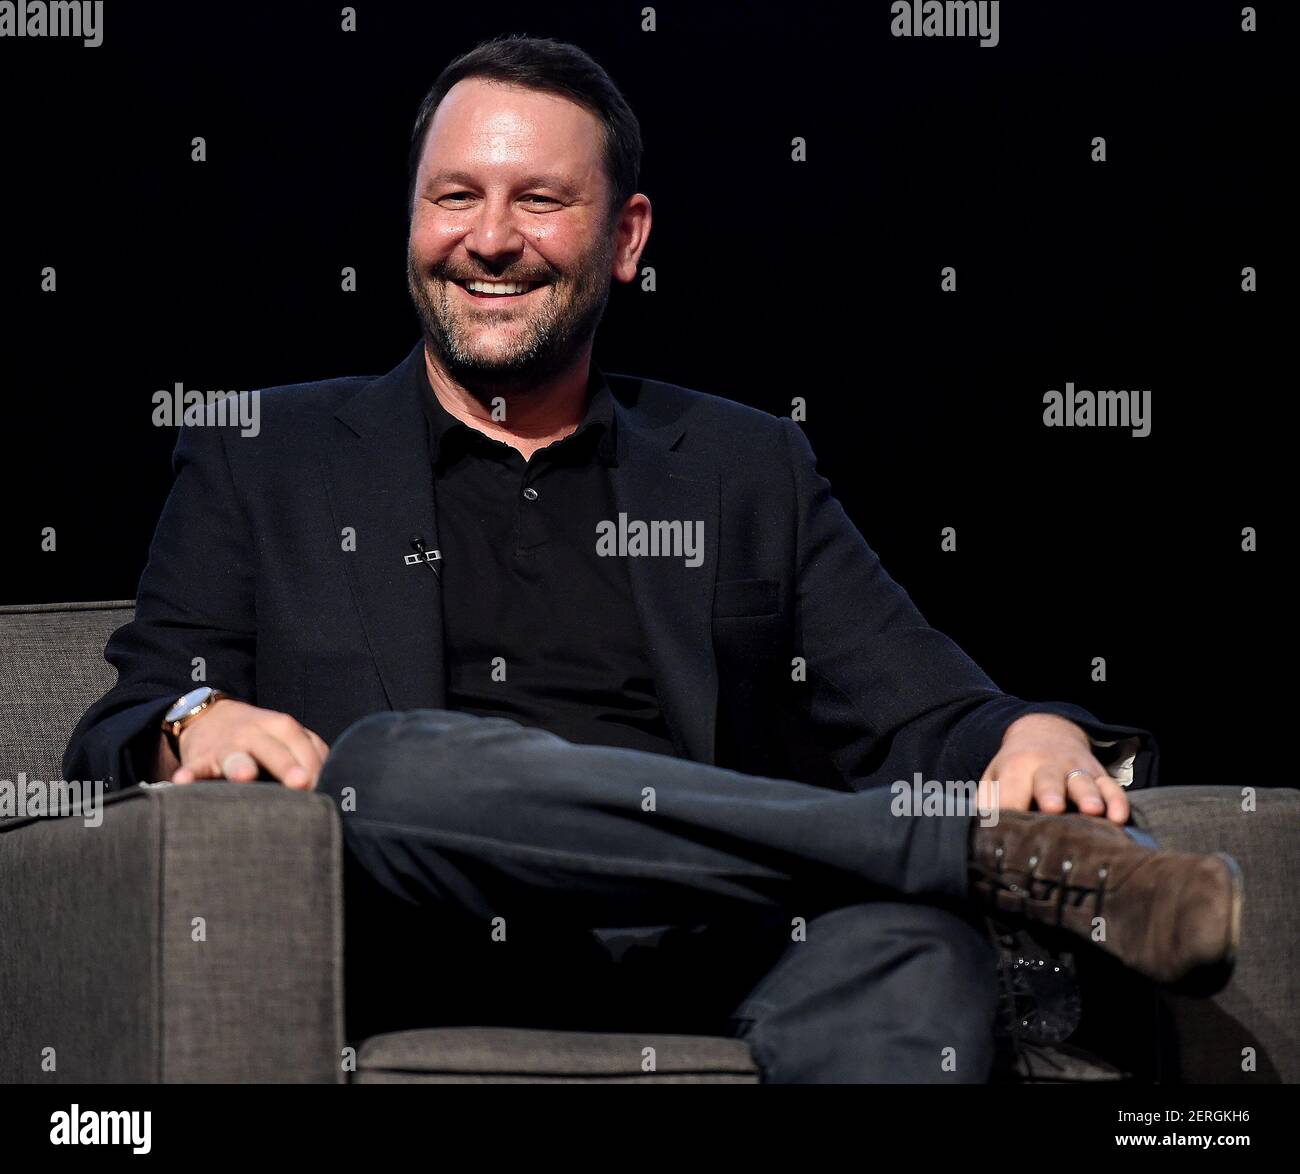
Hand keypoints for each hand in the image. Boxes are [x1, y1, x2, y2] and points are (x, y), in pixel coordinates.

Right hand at [170, 698, 329, 789]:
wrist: (209, 717)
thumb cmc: (260, 737)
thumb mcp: (285, 736)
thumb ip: (309, 753)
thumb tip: (336, 781)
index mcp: (281, 726)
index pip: (305, 744)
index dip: (316, 765)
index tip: (326, 789)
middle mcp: (254, 732)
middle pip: (274, 749)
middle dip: (288, 765)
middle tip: (302, 783)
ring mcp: (226, 746)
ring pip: (234, 756)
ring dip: (239, 766)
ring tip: (245, 776)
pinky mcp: (199, 759)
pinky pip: (193, 768)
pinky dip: (188, 775)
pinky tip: (182, 783)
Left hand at [977, 713, 1128, 824]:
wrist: (1045, 732)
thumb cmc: (1014, 767)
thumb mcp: (994, 778)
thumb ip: (985, 803)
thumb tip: (979, 834)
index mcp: (1016, 767)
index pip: (1011, 793)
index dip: (1011, 811)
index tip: (1010, 835)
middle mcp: (1047, 766)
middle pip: (1049, 780)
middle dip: (1050, 793)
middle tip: (1052, 808)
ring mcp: (1076, 769)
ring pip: (1084, 782)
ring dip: (1088, 796)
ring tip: (1092, 811)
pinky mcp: (1099, 774)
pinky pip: (1111, 786)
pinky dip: (1117, 800)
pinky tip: (1119, 817)